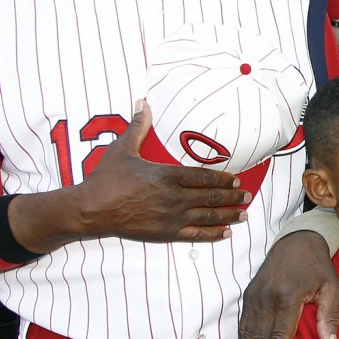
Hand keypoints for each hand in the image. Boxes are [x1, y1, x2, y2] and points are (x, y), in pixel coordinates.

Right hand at [73, 100, 251, 242]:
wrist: (91, 210)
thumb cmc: (105, 179)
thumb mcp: (122, 149)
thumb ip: (137, 127)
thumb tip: (142, 103)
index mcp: (167, 175)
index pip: (203, 177)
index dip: (223, 179)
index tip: (236, 180)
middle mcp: (173, 197)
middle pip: (210, 197)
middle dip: (232, 197)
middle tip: (248, 196)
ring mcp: (171, 217)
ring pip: (207, 216)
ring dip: (228, 215)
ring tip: (244, 215)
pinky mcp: (165, 233)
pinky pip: (195, 235)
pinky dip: (212, 235)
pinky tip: (225, 233)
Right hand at [239, 230, 338, 338]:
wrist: (297, 241)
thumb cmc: (318, 267)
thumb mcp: (332, 288)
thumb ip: (330, 317)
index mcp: (288, 296)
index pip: (280, 336)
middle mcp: (266, 297)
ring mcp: (254, 296)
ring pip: (248, 336)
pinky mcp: (249, 296)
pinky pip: (244, 326)